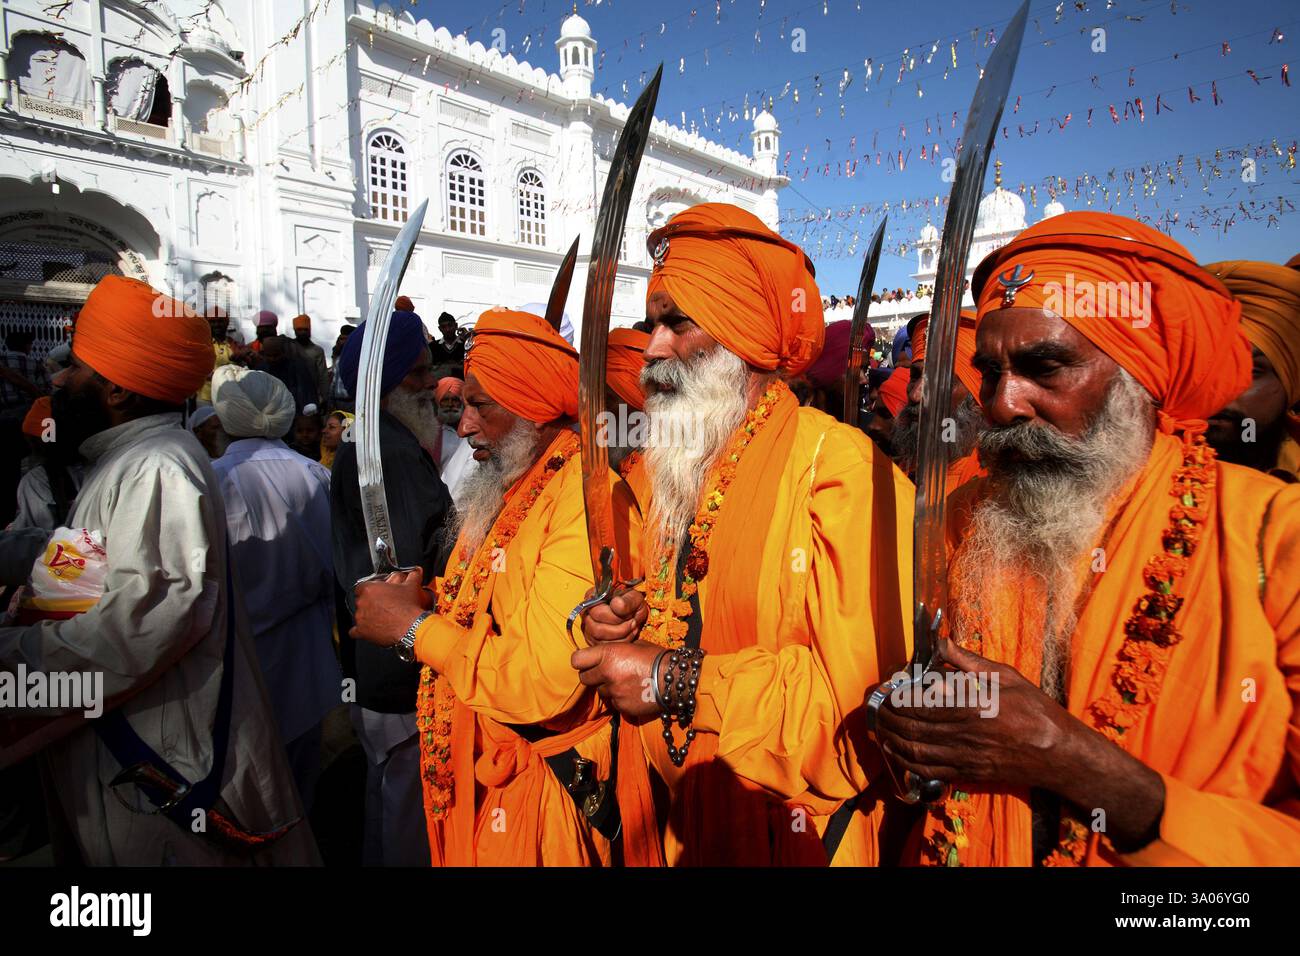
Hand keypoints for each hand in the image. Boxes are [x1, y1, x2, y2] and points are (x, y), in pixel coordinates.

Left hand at [351, 570, 430, 646]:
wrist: (411, 626)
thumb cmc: (409, 606)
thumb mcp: (412, 586)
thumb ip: (412, 576)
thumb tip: (415, 571)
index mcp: (369, 588)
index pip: (362, 587)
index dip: (371, 591)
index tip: (378, 594)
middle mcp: (361, 602)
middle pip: (360, 601)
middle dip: (369, 603)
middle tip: (382, 606)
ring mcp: (360, 617)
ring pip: (359, 616)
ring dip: (367, 617)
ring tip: (381, 619)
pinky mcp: (361, 631)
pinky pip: (355, 632)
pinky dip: (362, 631)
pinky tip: (371, 630)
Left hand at [571, 641, 663, 718]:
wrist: (675, 679)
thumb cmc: (656, 658)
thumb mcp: (634, 645)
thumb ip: (615, 650)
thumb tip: (603, 654)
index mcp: (609, 654)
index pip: (577, 660)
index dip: (581, 661)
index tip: (587, 661)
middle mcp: (607, 673)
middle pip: (584, 678)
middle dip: (592, 675)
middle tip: (604, 673)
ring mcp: (614, 692)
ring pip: (600, 692)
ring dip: (607, 687)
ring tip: (624, 682)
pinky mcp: (622, 706)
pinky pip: (613, 703)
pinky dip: (619, 699)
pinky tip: (632, 692)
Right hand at [581, 586, 647, 643]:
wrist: (634, 613)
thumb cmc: (632, 603)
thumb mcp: (634, 598)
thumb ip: (627, 600)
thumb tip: (616, 604)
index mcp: (592, 598)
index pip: (597, 613)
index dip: (615, 617)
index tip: (630, 615)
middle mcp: (586, 614)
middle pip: (597, 630)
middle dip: (620, 629)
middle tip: (632, 622)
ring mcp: (588, 629)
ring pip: (601, 641)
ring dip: (622, 636)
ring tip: (632, 627)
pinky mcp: (594, 641)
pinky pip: (605, 648)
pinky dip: (620, 643)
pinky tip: (628, 634)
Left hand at [872, 638, 1078, 792]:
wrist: (1057, 752)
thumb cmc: (1034, 709)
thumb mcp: (1005, 676)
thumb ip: (968, 661)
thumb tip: (940, 642)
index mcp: (973, 704)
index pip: (922, 701)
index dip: (898, 696)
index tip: (889, 688)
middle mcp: (965, 733)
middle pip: (913, 726)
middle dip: (890, 716)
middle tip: (879, 706)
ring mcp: (965, 757)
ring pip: (916, 750)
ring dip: (891, 738)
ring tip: (881, 726)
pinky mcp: (968, 774)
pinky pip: (928, 770)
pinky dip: (906, 761)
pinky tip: (896, 750)